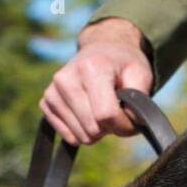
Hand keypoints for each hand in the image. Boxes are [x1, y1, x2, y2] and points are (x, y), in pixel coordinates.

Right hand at [41, 18, 153, 144]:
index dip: (124, 124)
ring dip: (96, 131)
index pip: (106, 114)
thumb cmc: (123, 65)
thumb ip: (139, 101)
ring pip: (80, 136)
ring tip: (102, 110)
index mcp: (91, 67)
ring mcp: (52, 91)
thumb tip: (130, 123)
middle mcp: (66, 78)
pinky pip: (68, 136)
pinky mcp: (46, 102)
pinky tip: (88, 113)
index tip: (132, 118)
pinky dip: (82, 131)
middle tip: (116, 111)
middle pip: (92, 129)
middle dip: (110, 128)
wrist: (101, 50)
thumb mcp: (141, 75)